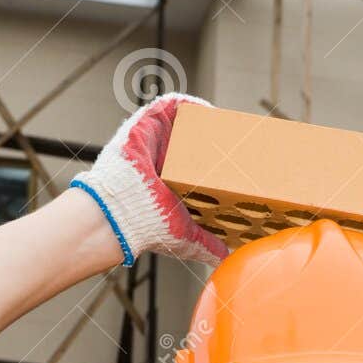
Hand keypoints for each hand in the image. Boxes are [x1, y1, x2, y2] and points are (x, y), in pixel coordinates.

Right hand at [68, 92, 230, 266]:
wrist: (120, 214)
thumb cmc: (149, 227)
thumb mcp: (185, 237)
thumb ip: (206, 244)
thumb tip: (226, 257)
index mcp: (173, 181)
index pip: (200, 166)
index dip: (220, 162)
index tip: (242, 161)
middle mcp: (164, 159)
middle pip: (196, 143)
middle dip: (217, 140)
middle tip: (240, 141)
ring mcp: (155, 140)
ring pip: (186, 124)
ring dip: (206, 120)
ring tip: (229, 122)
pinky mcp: (146, 125)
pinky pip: (169, 106)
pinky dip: (188, 104)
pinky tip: (208, 108)